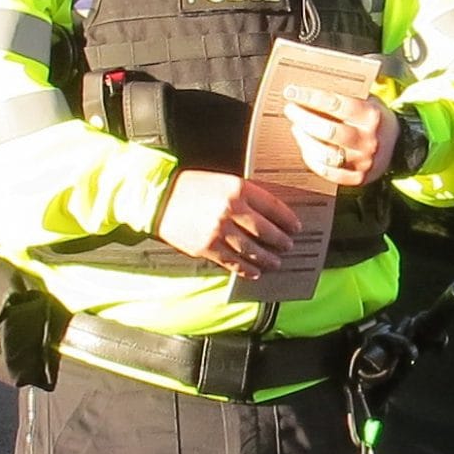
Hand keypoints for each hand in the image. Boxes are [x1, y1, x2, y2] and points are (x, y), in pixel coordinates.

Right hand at [153, 170, 301, 278]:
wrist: (157, 198)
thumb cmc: (192, 187)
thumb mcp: (223, 181)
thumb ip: (246, 196)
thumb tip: (270, 215)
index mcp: (238, 189)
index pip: (274, 207)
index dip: (288, 220)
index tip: (296, 227)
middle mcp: (230, 209)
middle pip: (266, 231)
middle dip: (281, 241)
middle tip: (288, 246)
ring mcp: (218, 230)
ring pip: (252, 250)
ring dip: (267, 259)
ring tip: (276, 262)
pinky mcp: (205, 247)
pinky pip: (232, 262)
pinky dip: (246, 269)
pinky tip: (255, 272)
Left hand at [283, 85, 399, 186]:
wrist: (401, 146)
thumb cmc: (375, 120)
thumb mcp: (369, 102)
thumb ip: (345, 98)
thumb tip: (309, 92)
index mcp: (371, 116)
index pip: (335, 104)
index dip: (310, 97)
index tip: (292, 92)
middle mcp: (369, 140)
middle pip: (327, 130)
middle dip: (303, 118)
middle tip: (291, 109)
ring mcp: (363, 161)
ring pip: (324, 153)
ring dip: (304, 139)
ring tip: (297, 128)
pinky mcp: (358, 178)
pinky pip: (327, 172)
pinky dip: (312, 160)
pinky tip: (306, 148)